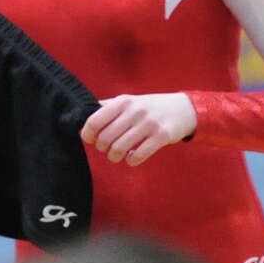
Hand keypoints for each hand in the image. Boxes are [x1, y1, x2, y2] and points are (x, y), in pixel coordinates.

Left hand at [80, 92, 196, 165]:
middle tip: (105, 149)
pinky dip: (131, 161)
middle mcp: (134, 111)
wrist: (183, 108)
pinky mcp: (162, 136)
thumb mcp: (128, 101)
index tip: (89, 140)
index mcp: (122, 102)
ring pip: (119, 149)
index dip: (87, 134)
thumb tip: (81, 118)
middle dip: (101, 148)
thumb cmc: (147, 107)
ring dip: (114, 157)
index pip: (95, 120)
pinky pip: (139, 156)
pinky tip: (131, 158)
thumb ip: (106, 108)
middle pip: (105, 138)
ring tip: (116, 156)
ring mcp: (149, 124)